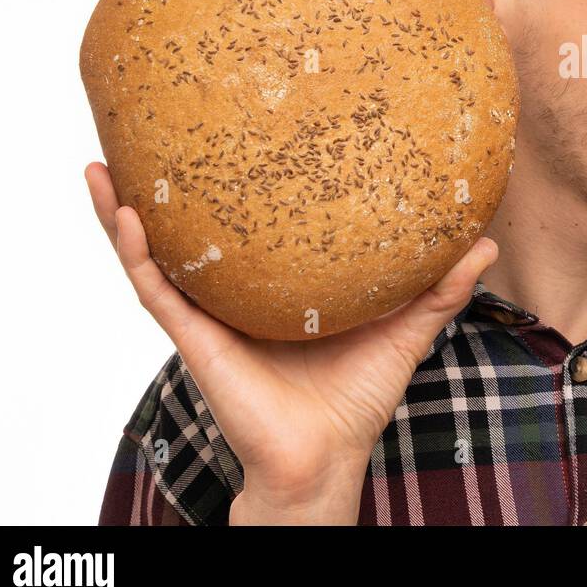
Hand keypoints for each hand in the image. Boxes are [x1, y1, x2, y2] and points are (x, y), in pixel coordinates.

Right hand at [85, 161, 495, 523]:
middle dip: (159, 187)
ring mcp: (208, 314)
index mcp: (274, 286)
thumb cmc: (357, 396)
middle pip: (188, 231)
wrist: (326, 456)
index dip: (232, 184)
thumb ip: (441, 286)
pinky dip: (136, 253)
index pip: (247, 226)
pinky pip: (156, 290)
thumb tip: (485, 241)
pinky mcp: (196, 338)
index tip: (230, 129)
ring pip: (154, 253)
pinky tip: (125, 214)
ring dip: (123, 210)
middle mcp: (233, 295)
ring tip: (101, 165)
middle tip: (143, 132)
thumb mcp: (406, 327)